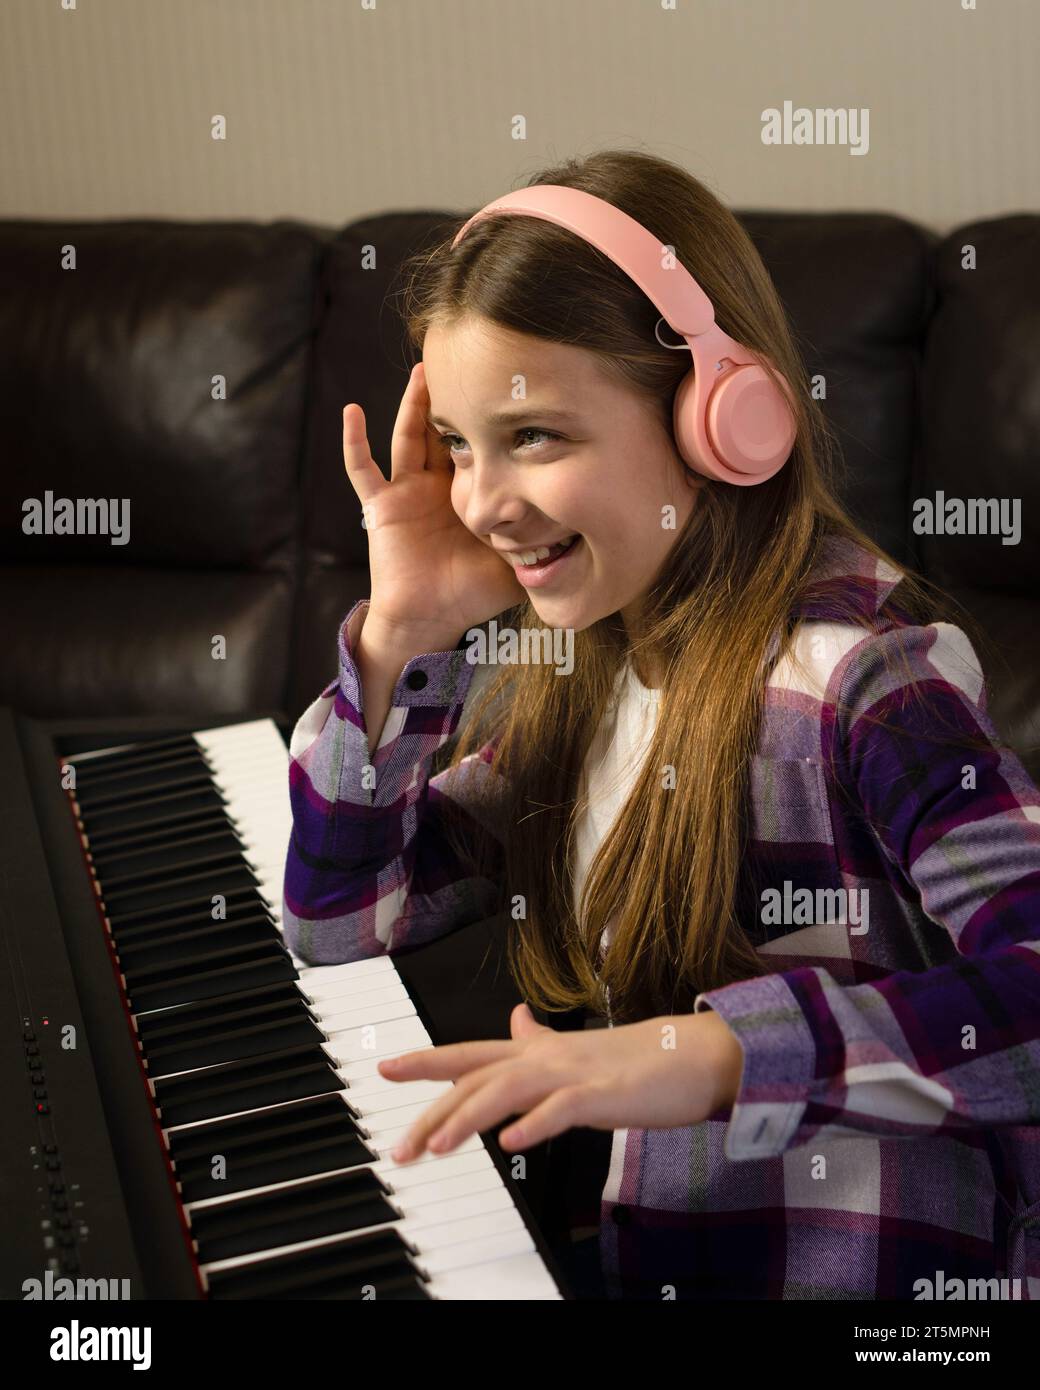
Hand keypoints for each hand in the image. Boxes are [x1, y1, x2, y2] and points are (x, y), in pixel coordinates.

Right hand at [341, 362, 525, 641]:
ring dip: (413, 405)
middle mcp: (435, 486)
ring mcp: (406, 492)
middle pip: (442, 432)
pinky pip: (362, 470)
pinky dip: (354, 441)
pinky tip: (351, 411)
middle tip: (467, 361)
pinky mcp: (382, 506)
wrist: (430, 619)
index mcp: (466, 494)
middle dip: (453, 399)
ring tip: (422, 370)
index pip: (478, 447)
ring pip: (408, 437)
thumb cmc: (471, 594)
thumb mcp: (516, 561)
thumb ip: (545, 544)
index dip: (490, 421)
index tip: (510, 388)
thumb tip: (590, 531)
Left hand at [377, 1002, 744, 1161]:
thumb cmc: (640, 1059)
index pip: (472, 1052)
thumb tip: (516, 1019)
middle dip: (433, 1109)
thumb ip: (542, 1039)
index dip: (427, 1060)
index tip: (385, 1068)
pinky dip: (534, 1124)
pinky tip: (510, 1142)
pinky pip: (561, 1109)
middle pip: (478, 1077)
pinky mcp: (603, 1093)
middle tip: (401, 1147)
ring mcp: (574, 1072)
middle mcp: (548, 1057)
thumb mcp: (580, 1049)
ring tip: (436, 1146)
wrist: (695, 1054)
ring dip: (467, 1118)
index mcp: (540, 1051)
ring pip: (506, 1089)